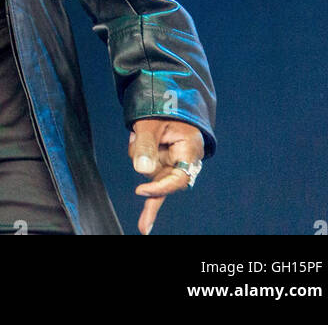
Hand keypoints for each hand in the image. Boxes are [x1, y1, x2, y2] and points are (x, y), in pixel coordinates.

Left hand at [129, 117, 204, 234]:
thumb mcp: (150, 123)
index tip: (141, 191)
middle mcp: (183, 161)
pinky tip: (144, 226)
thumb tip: (141, 171)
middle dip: (150, 185)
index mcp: (190, 150)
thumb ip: (146, 145)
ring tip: (137, 130)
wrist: (166, 100)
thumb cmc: (162, 109)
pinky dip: (148, 197)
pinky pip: (152, 180)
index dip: (160, 187)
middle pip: (163, 180)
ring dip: (137, 152)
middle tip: (143, 215)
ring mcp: (171, 164)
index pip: (179, 177)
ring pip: (148, 172)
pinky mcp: (161, 164)